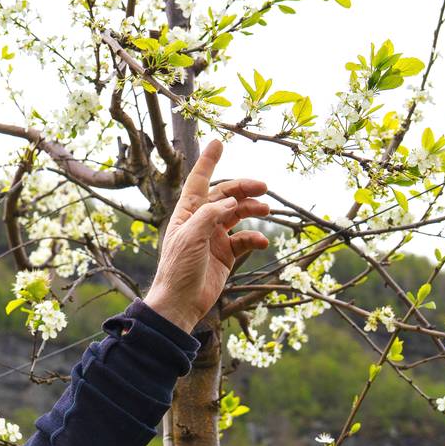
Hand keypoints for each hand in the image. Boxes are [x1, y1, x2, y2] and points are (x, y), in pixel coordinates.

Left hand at [144, 139, 270, 333]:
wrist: (181, 303)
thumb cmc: (178, 269)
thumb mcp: (190, 237)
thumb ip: (210, 215)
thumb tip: (231, 202)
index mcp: (187, 213)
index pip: (199, 181)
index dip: (208, 161)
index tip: (218, 142)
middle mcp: (202, 221)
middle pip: (225, 196)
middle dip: (243, 188)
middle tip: (263, 187)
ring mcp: (215, 237)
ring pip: (238, 215)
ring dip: (252, 210)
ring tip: (266, 211)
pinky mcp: (226, 254)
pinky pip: (245, 240)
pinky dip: (255, 238)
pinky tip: (261, 242)